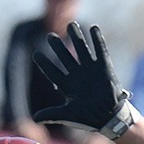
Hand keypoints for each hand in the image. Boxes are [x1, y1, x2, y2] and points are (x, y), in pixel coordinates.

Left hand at [32, 23, 137, 138]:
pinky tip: (93, 28)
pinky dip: (97, 40)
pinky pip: (100, 50)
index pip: (53, 71)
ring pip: (81, 49)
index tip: (35, 54)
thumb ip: (51, 114)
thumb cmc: (88, 118)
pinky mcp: (104, 67)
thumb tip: (34, 118)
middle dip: (57, 47)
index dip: (44, 63)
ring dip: (77, 37)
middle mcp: (77, 75)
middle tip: (50, 36)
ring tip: (71, 24)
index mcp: (67, 85)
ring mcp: (90, 70)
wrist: (109, 117)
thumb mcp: (67, 115)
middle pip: (65, 57)